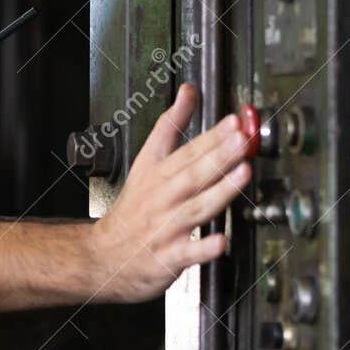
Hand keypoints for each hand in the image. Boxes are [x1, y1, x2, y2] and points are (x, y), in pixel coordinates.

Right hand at [87, 83, 251, 302]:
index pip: (184, 149)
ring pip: (195, 207)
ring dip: (220, 191)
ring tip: (243, 174)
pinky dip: (204, 248)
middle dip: (218, 156)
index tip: (232, 122)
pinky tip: (222, 240)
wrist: (106, 254)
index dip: (209, 135)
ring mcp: (165, 227)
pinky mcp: (168, 257)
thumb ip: (170, 125)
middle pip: (191, 173)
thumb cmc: (134, 206)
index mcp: (155, 172)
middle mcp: (161, 197)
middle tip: (242, 141)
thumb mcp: (146, 160)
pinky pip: (188, 253)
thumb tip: (189, 92)